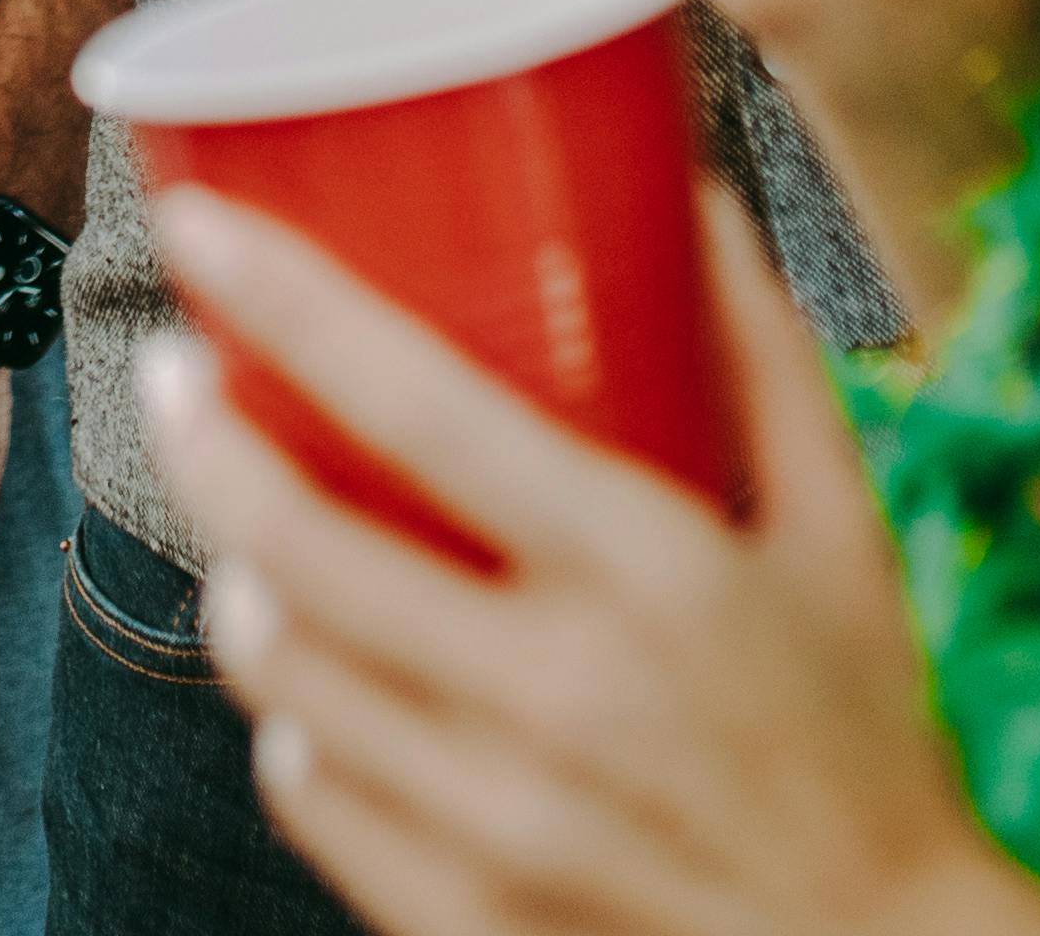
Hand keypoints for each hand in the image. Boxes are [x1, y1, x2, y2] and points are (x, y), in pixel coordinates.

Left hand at [143, 180, 1039, 935]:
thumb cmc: (862, 735)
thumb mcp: (841, 527)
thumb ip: (757, 346)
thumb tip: (680, 178)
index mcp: (648, 571)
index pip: (415, 404)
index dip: (281, 301)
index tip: (196, 231)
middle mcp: (556, 695)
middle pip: (293, 539)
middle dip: (198, 435)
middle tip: (178, 372)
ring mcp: (497, 822)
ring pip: (279, 668)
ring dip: (235, 574)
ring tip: (245, 525)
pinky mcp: (464, 917)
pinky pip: (308, 795)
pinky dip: (291, 723)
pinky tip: (312, 687)